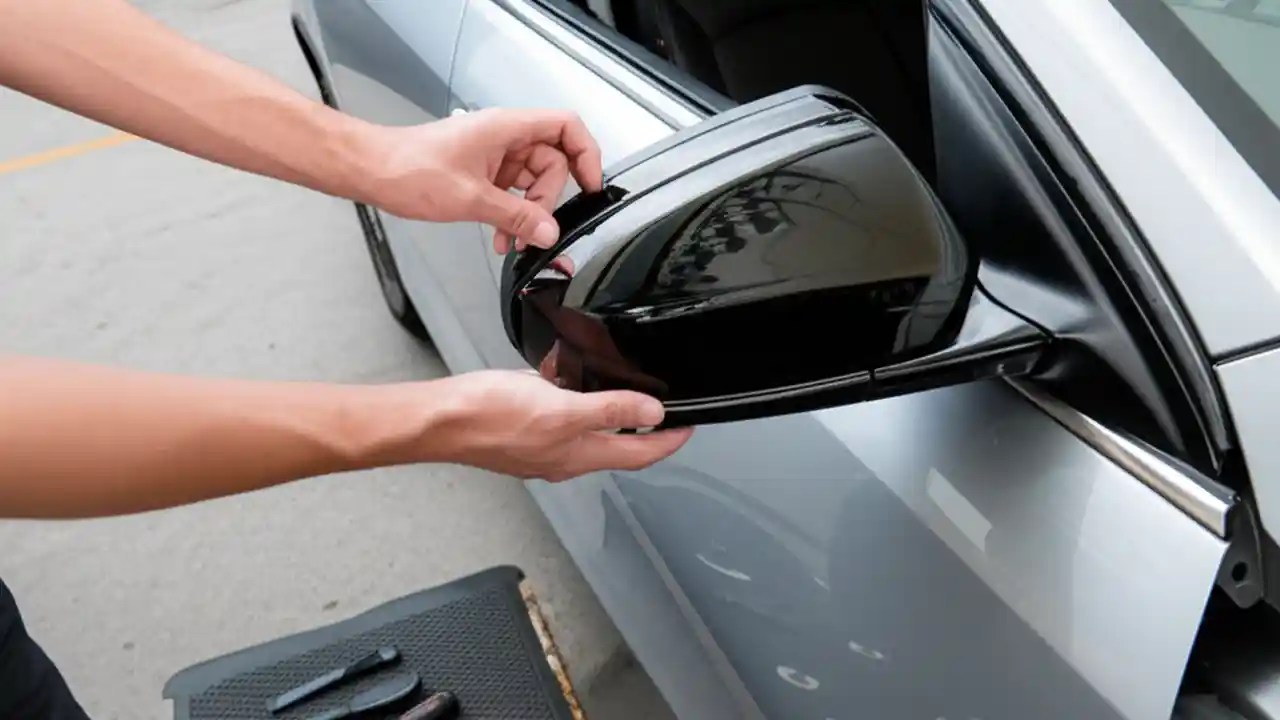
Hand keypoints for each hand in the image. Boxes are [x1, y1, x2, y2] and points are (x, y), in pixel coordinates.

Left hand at [355, 108, 602, 254]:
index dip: (587, 154)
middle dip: (547, 200)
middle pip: (552, 163)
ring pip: (532, 182)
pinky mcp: (482, 171)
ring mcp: (494, 154)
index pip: (566, 126)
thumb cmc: (409, 169)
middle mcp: (504, 136)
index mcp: (506, 127)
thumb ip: (516, 216)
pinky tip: (500, 236)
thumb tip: (548, 231)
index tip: (591, 185)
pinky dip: (511, 214)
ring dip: (527, 213)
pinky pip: (511, 192)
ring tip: (513, 238)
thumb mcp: (471, 198)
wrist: (373, 172)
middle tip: (534, 227)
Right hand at [429, 370, 692, 481]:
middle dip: (644, 431)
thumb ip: (609, 410)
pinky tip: (563, 380)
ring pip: (587, 433)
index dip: (669, 441)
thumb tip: (652, 415)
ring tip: (623, 391)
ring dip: (608, 415)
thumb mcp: (561, 407)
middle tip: (664, 412)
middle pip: (617, 448)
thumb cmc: (489, 416)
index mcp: (578, 455)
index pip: (639, 454)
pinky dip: (571, 402)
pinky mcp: (519, 432)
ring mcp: (539, 447)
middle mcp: (562, 457)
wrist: (438, 421)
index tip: (689, 427)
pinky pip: (558, 418)